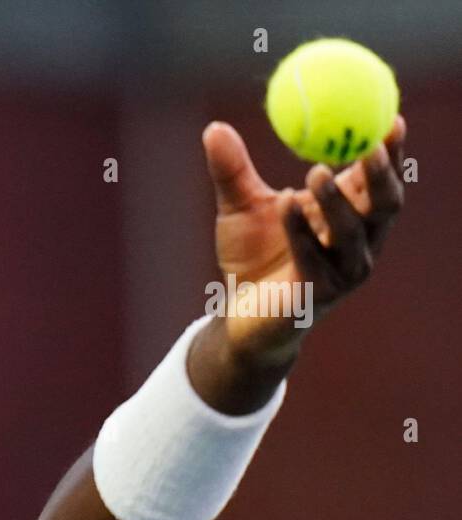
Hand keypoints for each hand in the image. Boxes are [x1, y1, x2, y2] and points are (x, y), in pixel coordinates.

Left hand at [201, 114, 406, 366]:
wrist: (238, 316)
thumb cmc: (250, 256)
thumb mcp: (239, 206)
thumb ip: (232, 170)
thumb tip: (213, 129)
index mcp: (350, 213)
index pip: (380, 179)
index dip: (389, 151)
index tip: (389, 119)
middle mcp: (357, 242)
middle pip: (385, 203)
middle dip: (381, 173)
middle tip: (367, 144)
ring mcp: (344, 270)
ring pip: (352, 231)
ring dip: (337, 199)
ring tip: (316, 171)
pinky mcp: (320, 293)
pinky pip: (313, 257)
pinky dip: (300, 229)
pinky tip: (285, 203)